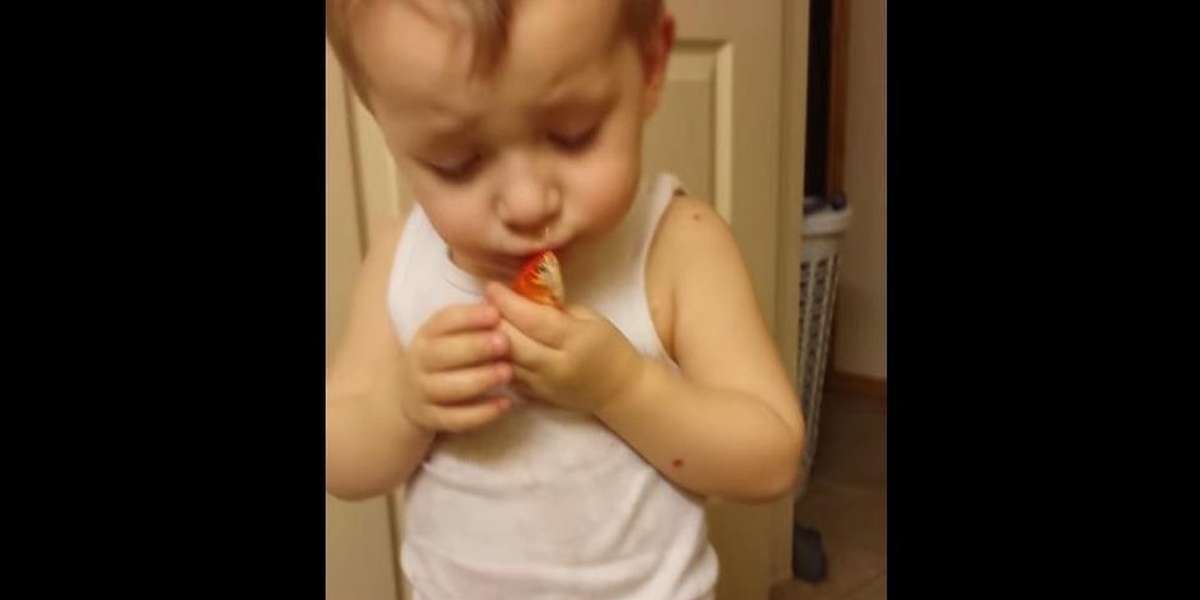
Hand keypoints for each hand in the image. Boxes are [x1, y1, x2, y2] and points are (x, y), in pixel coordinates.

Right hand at [402, 303, 514, 432]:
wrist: (412, 397)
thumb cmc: (446, 359)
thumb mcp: (452, 336)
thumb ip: (474, 323)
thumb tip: (504, 302)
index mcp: (426, 335)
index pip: (443, 321)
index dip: (468, 317)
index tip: (495, 313)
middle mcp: (419, 361)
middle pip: (442, 353)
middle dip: (475, 347)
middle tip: (504, 343)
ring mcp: (422, 392)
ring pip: (448, 387)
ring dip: (480, 379)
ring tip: (508, 372)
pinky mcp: (431, 418)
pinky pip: (455, 418)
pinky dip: (481, 413)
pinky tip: (505, 404)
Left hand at [484, 282, 645, 413]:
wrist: (619, 390)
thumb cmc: (608, 346)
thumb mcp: (589, 318)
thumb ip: (554, 308)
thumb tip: (520, 295)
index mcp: (575, 340)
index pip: (533, 319)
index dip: (507, 302)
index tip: (491, 287)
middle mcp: (557, 365)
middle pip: (512, 342)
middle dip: (493, 320)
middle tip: (484, 303)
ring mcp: (544, 384)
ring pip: (504, 362)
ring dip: (489, 341)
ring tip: (482, 323)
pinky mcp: (536, 397)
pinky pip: (507, 376)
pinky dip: (495, 360)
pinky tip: (490, 345)